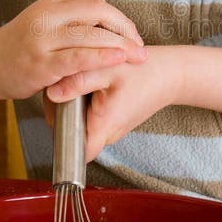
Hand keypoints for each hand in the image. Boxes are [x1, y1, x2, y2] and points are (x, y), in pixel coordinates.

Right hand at [0, 0, 146, 101]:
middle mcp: (47, 17)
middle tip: (141, 47)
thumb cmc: (16, 46)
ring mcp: (43, 40)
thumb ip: (68, 10)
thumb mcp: (41, 20)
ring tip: (139, 55)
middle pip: (98, 12)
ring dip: (120, 44)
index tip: (132, 34)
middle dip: (125, 29)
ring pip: (91, 34)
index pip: (94, 1)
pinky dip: (102, 57)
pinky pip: (78, 57)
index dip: (119, 16)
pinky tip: (118, 60)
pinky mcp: (42, 64)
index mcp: (50, 5)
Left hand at [45, 46, 178, 160]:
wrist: (171, 74)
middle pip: (73, 137)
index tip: (56, 114)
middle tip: (64, 87)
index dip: (61, 138)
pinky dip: (85, 104)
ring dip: (73, 108)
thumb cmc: (143, 71)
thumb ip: (78, 82)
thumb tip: (51, 93)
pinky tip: (91, 84)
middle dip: (62, 115)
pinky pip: (91, 119)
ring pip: (80, 127)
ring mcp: (111, 129)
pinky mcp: (113, 121)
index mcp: (104, 125)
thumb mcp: (108, 70)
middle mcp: (108, 134)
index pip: (76, 152)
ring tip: (79, 82)